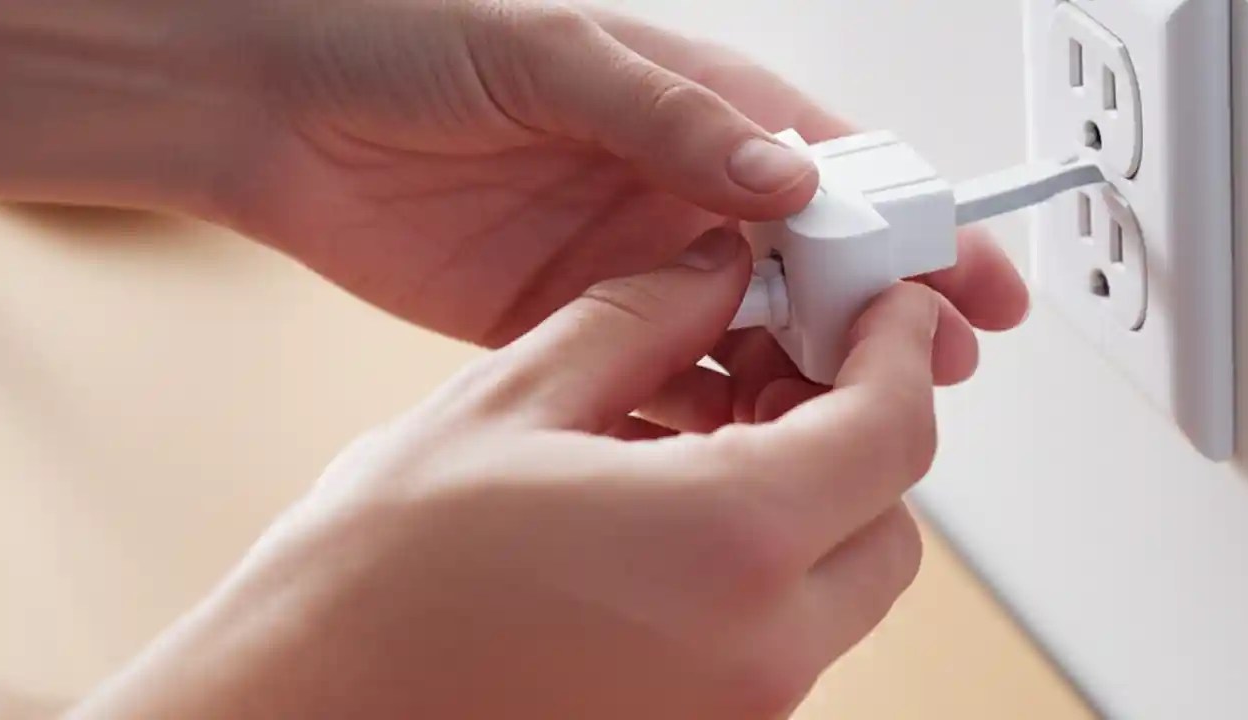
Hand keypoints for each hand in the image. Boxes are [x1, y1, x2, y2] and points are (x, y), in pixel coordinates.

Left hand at [0, 0, 1026, 368]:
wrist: (277, 112)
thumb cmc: (399, 40)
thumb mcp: (550, 54)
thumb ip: (670, 119)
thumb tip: (788, 177)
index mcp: (688, 111)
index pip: (833, 171)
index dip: (912, 224)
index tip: (971, 276)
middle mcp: (669, 193)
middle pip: (808, 266)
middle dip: (881, 316)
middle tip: (940, 369)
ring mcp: (622, 267)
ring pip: (744, 334)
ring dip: (801, 375)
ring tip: (848, 422)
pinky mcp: (566, 327)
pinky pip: (658, 378)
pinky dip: (704, 412)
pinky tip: (740, 442)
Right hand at [70, 229, 951, 719]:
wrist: (301, 717)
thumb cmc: (371, 586)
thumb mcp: (506, 407)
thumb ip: (637, 323)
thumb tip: (712, 274)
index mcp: (724, 541)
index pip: (891, 431)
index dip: (898, 353)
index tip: (885, 312)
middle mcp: (756, 648)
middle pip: (889, 522)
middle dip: (859, 433)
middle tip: (785, 369)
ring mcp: (735, 713)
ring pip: (841, 588)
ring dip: (810, 503)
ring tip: (710, 437)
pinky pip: (779, 641)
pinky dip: (762, 570)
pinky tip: (671, 516)